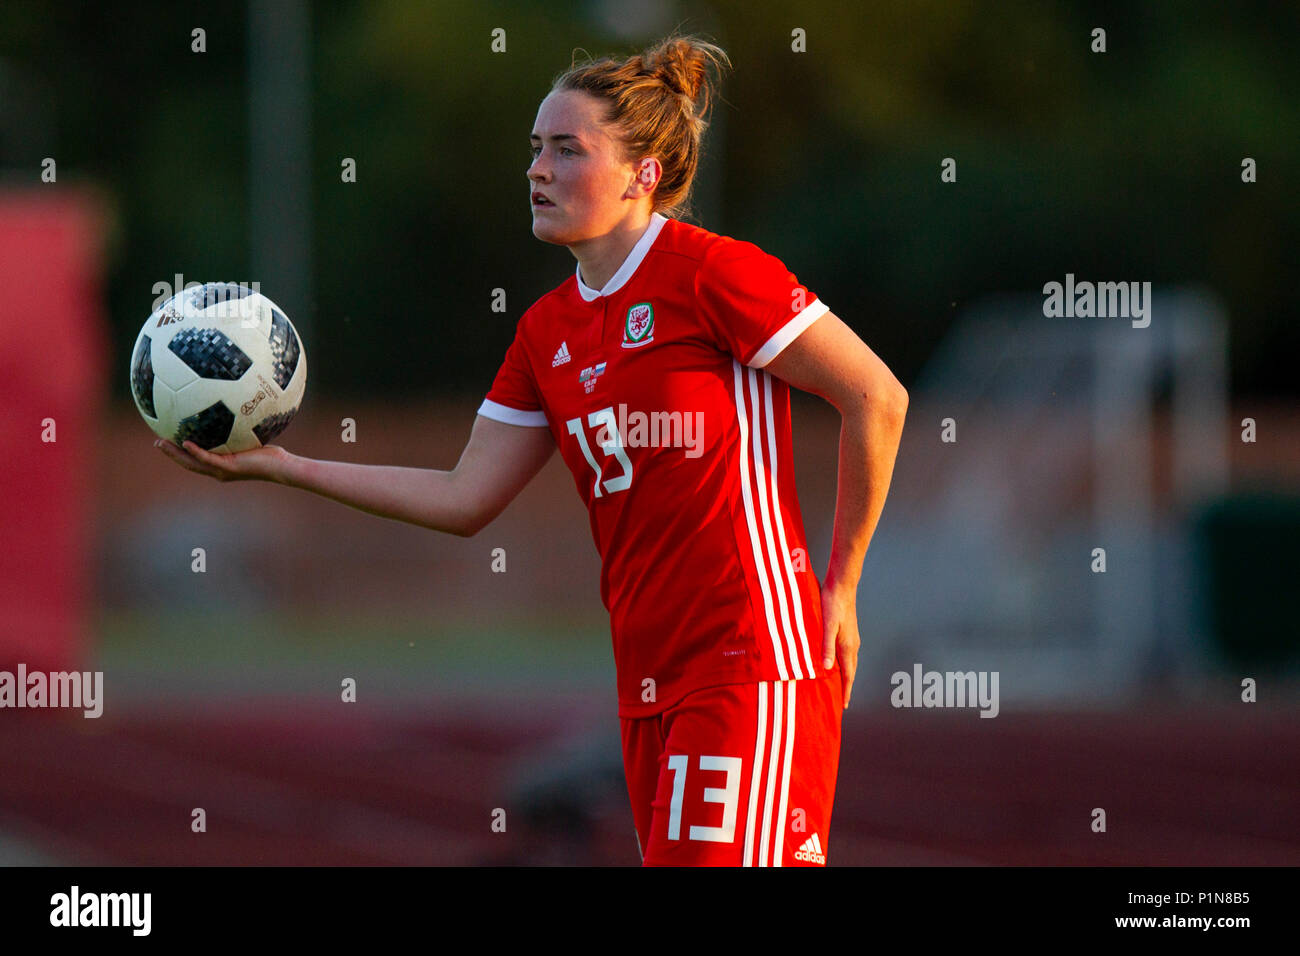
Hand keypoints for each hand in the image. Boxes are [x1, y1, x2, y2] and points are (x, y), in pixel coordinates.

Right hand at [155, 438, 288, 482]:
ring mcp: (222, 470)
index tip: (167, 441)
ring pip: (193, 463)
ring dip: (176, 454)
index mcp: (220, 464)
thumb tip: (237, 410)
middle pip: (188, 463)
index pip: (195, 459)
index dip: (179, 452)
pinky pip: (209, 458)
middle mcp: (218, 470)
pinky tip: (186, 443)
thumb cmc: (270, 454)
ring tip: (161, 444)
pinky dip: (196, 452)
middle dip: (171, 454)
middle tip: (156, 443)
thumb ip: (240, 429)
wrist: (281, 467)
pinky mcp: (230, 468)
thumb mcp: (251, 439)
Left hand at [820, 576, 860, 708]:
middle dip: (847, 687)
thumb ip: (826, 646)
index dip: (846, 691)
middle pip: (850, 671)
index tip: (844, 705)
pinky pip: (846, 654)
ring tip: (840, 687)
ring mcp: (851, 638)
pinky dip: (843, 664)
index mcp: (848, 646)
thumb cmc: (832, 604)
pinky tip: (836, 663)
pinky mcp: (848, 632)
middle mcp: (852, 644)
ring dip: (845, 676)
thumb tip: (826, 667)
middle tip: (843, 702)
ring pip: (849, 663)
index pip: (848, 675)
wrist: (842, 586)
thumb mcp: (827, 626)